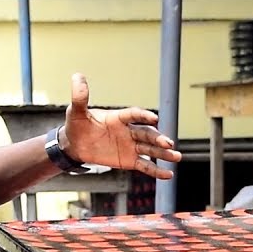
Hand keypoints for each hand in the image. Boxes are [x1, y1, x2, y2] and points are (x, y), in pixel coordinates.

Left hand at [60, 73, 181, 179]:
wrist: (75, 145)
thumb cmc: (77, 125)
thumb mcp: (75, 112)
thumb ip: (80, 97)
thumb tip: (77, 76)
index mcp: (118, 118)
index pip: (133, 115)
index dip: (143, 116)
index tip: (154, 118)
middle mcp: (128, 131)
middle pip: (147, 134)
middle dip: (158, 139)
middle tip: (169, 143)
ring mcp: (130, 146)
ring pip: (150, 149)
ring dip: (164, 153)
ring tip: (177, 157)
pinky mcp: (129, 160)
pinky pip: (145, 165)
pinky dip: (156, 171)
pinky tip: (168, 175)